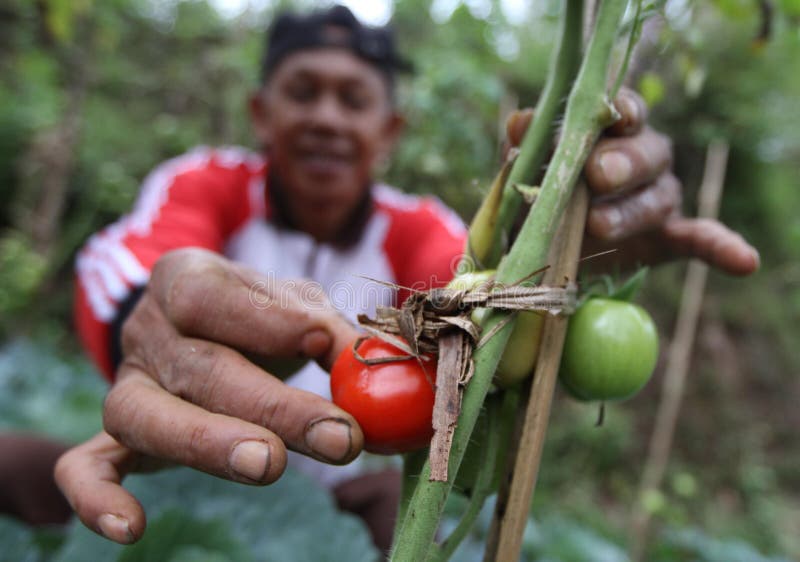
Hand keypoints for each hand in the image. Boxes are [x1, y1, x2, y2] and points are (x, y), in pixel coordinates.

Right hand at [56, 248, 362, 542]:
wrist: (212, 328)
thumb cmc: (262, 315)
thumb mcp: (297, 305)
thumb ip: (329, 329)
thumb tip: (370, 360)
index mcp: (185, 278)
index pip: (210, 295)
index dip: (264, 320)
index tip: (321, 340)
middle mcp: (147, 328)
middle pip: (198, 367)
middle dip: (274, 406)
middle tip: (339, 438)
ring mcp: (127, 382)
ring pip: (145, 415)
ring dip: (208, 444)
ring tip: (269, 466)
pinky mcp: (115, 436)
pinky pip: (86, 466)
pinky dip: (96, 498)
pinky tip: (132, 530)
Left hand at [506, 88, 758, 275]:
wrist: (541, 248)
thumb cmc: (535, 197)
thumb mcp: (523, 172)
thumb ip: (527, 149)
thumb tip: (520, 124)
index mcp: (611, 132)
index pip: (624, 111)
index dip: (620, 111)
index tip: (609, 118)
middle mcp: (643, 158)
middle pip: (647, 151)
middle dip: (622, 162)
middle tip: (595, 175)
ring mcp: (657, 198)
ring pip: (660, 197)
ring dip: (629, 211)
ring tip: (595, 225)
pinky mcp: (666, 239)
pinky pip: (699, 240)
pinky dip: (721, 249)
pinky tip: (744, 261)